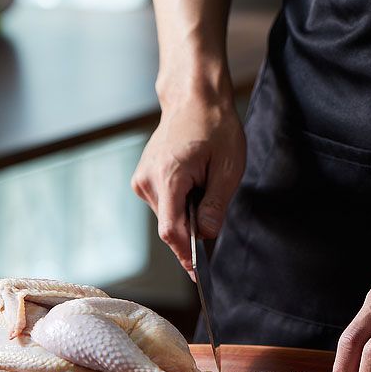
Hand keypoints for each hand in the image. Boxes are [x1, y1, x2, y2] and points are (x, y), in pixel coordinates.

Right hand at [131, 96, 245, 277]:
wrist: (194, 98)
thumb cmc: (214, 126)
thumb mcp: (227, 167)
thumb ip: (215, 205)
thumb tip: (207, 235)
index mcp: (168, 177)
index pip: (171, 231)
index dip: (185, 254)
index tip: (198, 273)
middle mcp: (147, 181)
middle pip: (169, 225)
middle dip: (192, 228)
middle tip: (215, 203)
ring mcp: (142, 178)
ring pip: (166, 215)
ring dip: (186, 212)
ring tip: (204, 181)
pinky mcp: (143, 177)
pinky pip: (162, 203)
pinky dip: (179, 201)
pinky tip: (193, 180)